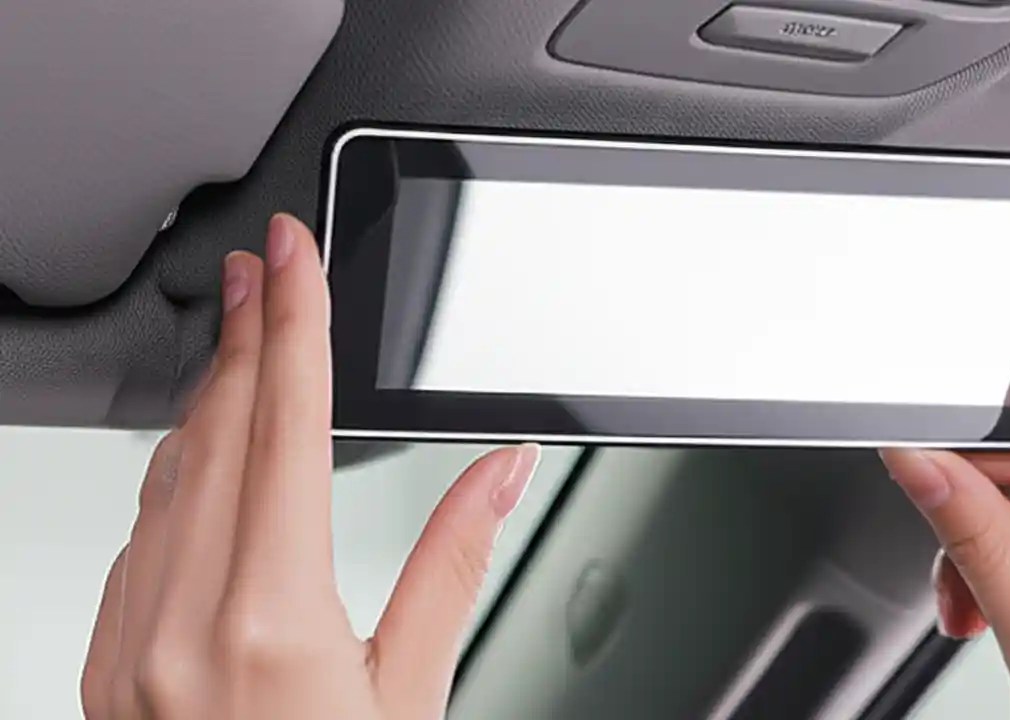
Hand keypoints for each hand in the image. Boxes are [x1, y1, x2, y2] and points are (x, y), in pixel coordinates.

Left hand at [80, 214, 539, 719]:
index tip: (292, 252)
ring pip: (166, 474)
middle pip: (215, 430)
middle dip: (244, 331)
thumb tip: (502, 467)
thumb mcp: (414, 694)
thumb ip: (454, 561)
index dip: (293, 322)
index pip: (284, 425)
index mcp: (269, 618)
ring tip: (241, 331)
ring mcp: (126, 641)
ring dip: (209, 393)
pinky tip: (204, 449)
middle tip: (266, 262)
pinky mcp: (104, 661)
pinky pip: (138, 533)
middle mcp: (178, 619)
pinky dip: (178, 470)